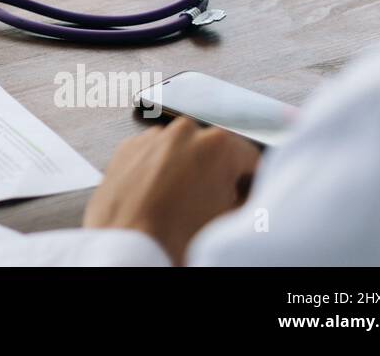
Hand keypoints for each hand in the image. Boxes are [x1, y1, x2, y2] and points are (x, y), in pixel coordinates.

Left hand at [83, 117, 260, 264]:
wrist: (129, 245)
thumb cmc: (175, 236)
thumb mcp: (229, 219)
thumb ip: (247, 198)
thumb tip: (248, 192)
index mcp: (217, 145)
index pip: (250, 157)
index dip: (251, 180)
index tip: (247, 192)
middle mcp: (183, 133)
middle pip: (213, 150)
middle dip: (216, 173)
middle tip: (212, 202)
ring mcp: (152, 138)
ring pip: (181, 150)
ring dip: (185, 168)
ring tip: (180, 202)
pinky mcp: (127, 147)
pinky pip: (152, 154)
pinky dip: (158, 169)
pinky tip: (158, 195)